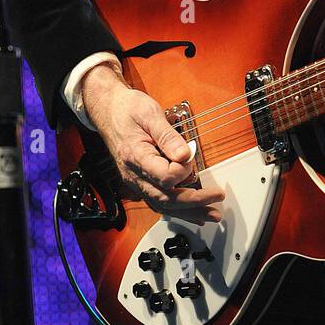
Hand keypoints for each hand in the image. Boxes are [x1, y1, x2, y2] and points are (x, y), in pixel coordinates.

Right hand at [81, 64, 223, 224]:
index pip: (165, 177)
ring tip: (210, 215)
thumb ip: (168, 136)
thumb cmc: (128, 109)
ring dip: (188, 213)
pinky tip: (191, 213)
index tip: (190, 153)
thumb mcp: (150, 114)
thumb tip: (185, 155)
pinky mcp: (139, 182)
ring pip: (162, 206)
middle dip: (194, 203)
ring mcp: (135, 181)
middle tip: (216, 200)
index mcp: (136, 157)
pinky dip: (176, 210)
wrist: (108, 111)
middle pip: (165, 199)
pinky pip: (157, 202)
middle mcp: (134, 175)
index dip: (183, 169)